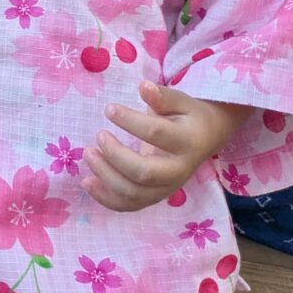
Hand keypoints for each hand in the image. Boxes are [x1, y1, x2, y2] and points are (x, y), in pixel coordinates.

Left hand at [82, 81, 244, 213]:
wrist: (206, 139)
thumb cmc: (188, 116)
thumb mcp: (181, 101)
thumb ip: (163, 96)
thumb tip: (143, 86)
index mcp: (187, 141)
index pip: (156, 134)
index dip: (130, 121)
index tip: (108, 108)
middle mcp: (179, 170)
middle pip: (145, 172)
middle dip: (116, 156)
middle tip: (99, 135)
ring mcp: (167, 188)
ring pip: (134, 194)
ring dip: (106, 177)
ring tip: (88, 153)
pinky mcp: (155, 197)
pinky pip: (129, 206)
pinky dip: (106, 198)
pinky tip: (86, 182)